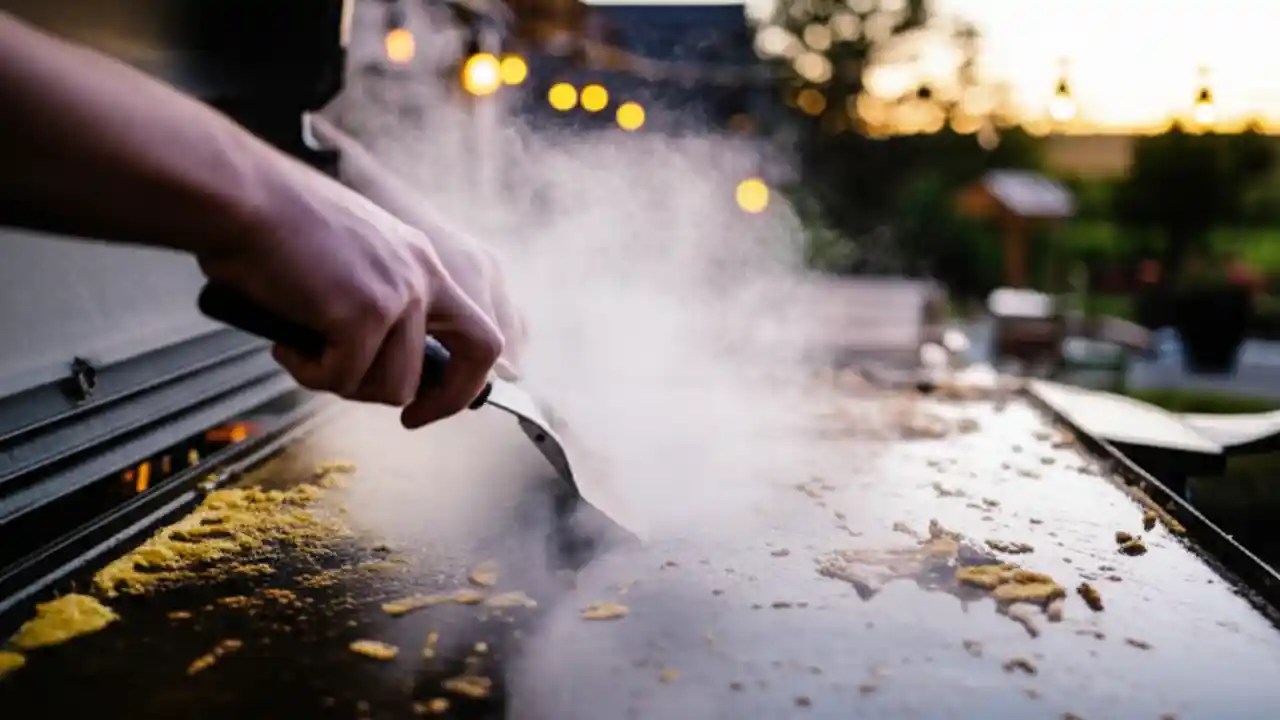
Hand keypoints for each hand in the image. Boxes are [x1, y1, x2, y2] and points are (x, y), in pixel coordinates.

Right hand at [197, 156, 503, 427]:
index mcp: (420, 260)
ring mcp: (396, 295)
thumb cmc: (273, 221)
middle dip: (443, 400)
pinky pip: (343, 378)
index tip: (430, 398)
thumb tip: (368, 356)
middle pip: (475, 357)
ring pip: (395, 386)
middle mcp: (420, 275)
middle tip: (408, 419)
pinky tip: (285, 346)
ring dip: (347, 384)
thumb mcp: (349, 252)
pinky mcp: (362, 314)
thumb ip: (372, 294)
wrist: (240, 197)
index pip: (478, 329)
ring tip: (306, 355)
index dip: (465, 375)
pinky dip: (309, 374)